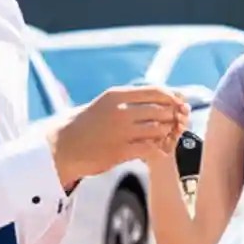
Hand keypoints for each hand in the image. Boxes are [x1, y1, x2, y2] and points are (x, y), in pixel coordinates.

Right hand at [49, 85, 188, 184]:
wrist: (63, 146)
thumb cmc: (88, 125)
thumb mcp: (106, 104)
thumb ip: (131, 101)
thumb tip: (163, 96)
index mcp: (117, 95)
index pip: (156, 91)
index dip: (173, 97)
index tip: (181, 104)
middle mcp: (120, 111)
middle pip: (161, 110)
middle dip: (173, 117)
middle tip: (177, 124)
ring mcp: (120, 131)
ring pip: (159, 129)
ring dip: (167, 135)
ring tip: (166, 139)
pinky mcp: (120, 151)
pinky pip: (150, 149)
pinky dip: (159, 150)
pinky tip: (159, 152)